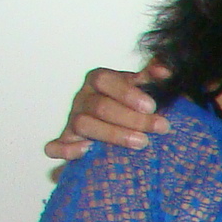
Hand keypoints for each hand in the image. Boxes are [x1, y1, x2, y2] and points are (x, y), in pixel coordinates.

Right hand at [46, 64, 168, 158]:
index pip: (106, 80)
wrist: (113, 125)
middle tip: (160, 127)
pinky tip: (87, 151)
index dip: (127, 93)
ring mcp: (72, 120)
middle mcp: (83, 98)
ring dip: (113, 134)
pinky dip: (67, 150)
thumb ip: (151, 78)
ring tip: (141, 142)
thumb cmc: (129, 104)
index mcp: (98, 81)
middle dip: (132, 118)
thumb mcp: (141, 87)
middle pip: (100, 106)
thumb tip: (165, 70)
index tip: (152, 106)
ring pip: (83, 124)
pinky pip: (55, 146)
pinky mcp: (66, 141)